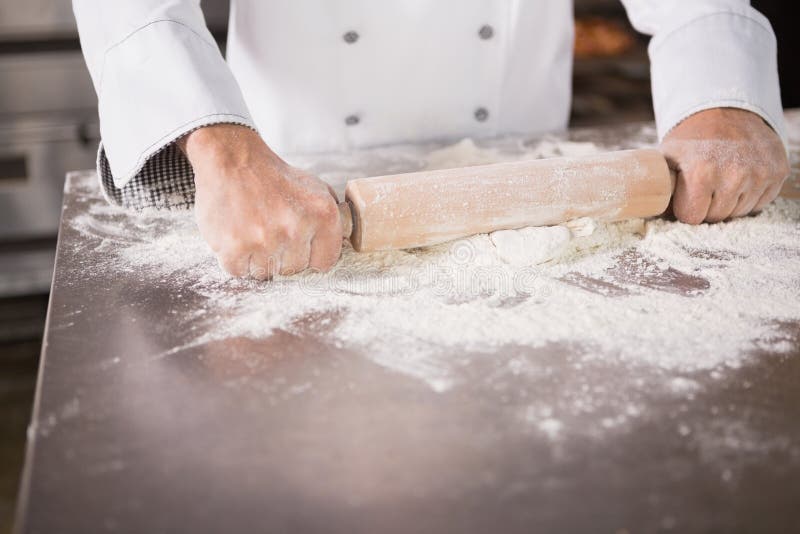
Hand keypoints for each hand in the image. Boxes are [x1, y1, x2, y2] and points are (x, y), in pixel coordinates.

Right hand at [179, 124, 341, 278]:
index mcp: (322, 215)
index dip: (310, 256)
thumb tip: (343, 242)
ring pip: (268, 272)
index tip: (301, 248)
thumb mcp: (315, 188)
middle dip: (283, 255)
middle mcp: (296, 230)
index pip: (325, 263)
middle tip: (271, 231)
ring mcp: (265, 241)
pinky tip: (239, 235)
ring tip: (253, 231)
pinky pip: (242, 271)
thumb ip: (331, 217)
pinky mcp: (235, 248)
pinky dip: (237, 258)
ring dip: (259, 258)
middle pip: (294, 269)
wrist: (233, 160)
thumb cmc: (274, 177)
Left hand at [661, 107, 788, 223]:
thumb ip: (657, 185)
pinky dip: (747, 197)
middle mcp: (734, 175)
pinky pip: (758, 203)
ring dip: (727, 203)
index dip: (685, 209)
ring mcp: (759, 174)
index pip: (692, 217)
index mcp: (702, 172)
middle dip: (705, 207)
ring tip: (720, 180)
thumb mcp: (666, 156)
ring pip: (738, 213)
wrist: (726, 110)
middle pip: (715, 217)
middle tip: (702, 187)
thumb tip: (648, 211)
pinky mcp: (777, 173)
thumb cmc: (692, 138)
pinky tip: (738, 178)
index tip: (684, 197)